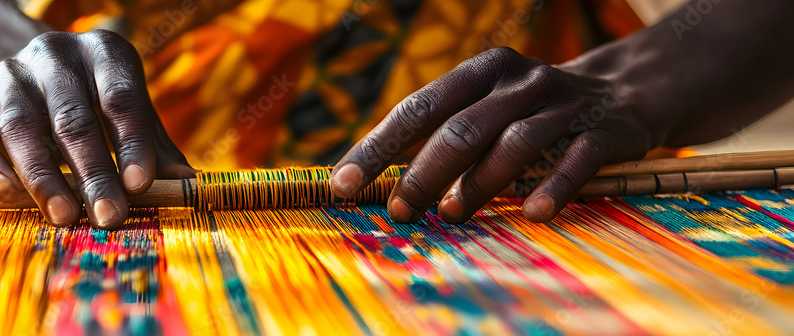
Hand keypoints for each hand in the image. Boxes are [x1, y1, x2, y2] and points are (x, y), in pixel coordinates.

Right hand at [0, 30, 194, 228]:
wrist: (29, 74)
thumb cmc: (95, 101)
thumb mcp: (130, 114)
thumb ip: (156, 148)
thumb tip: (189, 187)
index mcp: (104, 52)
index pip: (121, 96)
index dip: (132, 141)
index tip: (141, 184)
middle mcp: (55, 54)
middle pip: (74, 117)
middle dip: (93, 171)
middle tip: (108, 216)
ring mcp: (11, 73)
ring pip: (23, 126)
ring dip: (43, 176)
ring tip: (63, 216)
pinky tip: (8, 194)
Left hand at [330, 47, 656, 222]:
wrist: (627, 93)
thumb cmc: (531, 112)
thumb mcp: (486, 107)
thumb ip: (441, 136)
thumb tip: (379, 180)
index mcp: (480, 72)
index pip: (418, 109)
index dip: (378, 148)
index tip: (345, 185)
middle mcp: (518, 81)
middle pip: (461, 128)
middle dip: (423, 173)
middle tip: (401, 211)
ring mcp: (562, 103)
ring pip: (512, 143)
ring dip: (478, 183)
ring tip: (451, 214)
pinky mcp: (604, 130)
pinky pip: (576, 159)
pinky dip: (553, 187)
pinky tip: (534, 214)